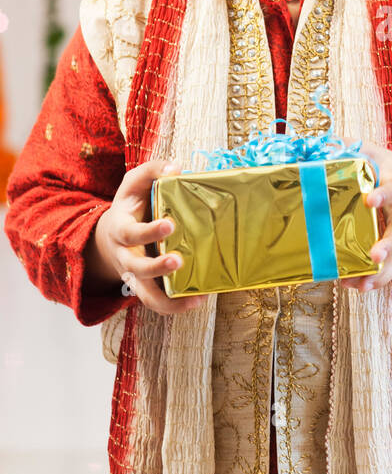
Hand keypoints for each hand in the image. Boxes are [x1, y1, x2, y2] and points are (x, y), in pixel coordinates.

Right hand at [84, 159, 208, 315]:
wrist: (111, 235)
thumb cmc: (130, 206)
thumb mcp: (134, 183)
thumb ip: (152, 171)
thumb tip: (176, 167)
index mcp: (120, 230)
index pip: (130, 233)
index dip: (148, 231)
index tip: (169, 224)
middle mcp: (126, 257)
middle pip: (136, 269)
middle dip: (156, 268)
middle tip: (177, 261)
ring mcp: (136, 276)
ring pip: (146, 296)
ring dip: (168, 300)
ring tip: (195, 296)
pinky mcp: (147, 287)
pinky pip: (158, 303)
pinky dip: (177, 306)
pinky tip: (199, 300)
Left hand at [348, 141, 391, 292]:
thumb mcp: (379, 154)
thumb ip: (353, 147)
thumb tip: (323, 143)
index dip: (384, 194)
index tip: (371, 199)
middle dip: (388, 244)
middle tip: (375, 255)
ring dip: (382, 272)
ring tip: (363, 285)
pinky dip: (377, 279)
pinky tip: (357, 287)